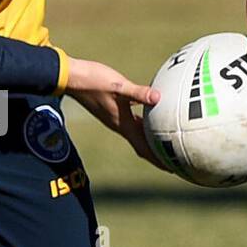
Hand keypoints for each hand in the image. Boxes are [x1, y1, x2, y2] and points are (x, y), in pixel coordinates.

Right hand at [66, 57, 166, 171]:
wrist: (71, 78)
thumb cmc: (93, 82)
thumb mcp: (118, 87)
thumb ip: (138, 93)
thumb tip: (159, 98)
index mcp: (123, 124)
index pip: (144, 148)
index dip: (158, 160)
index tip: (173, 168)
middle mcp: (120, 124)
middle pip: (143, 145)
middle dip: (158, 154)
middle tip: (175, 160)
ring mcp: (116, 117)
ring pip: (138, 133)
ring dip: (152, 139)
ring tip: (167, 141)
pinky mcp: (113, 108)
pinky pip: (134, 120)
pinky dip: (145, 122)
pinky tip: (153, 113)